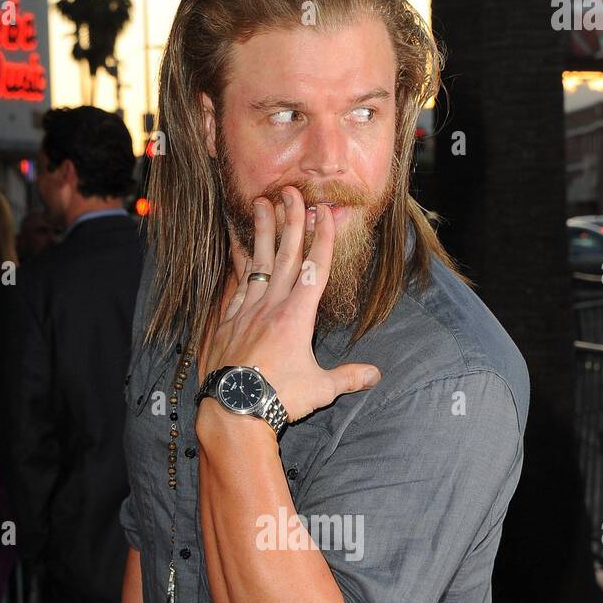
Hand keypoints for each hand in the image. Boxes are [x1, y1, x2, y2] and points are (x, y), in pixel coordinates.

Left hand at [196, 186, 380, 423]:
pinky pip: (235, 286)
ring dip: (262, 233)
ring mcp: (247, 312)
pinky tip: (240, 253)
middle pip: (285, 255)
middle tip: (292, 192)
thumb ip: (347, 377)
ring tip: (261, 205)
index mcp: (297, 316)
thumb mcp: (320, 389)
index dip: (322, 238)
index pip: (315, 268)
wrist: (234, 410)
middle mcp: (272, 306)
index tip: (324, 212)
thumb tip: (374, 375)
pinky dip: (239, 266)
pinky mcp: (227, 323)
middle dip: (292, 221)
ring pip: (257, 264)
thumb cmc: (280, 399)